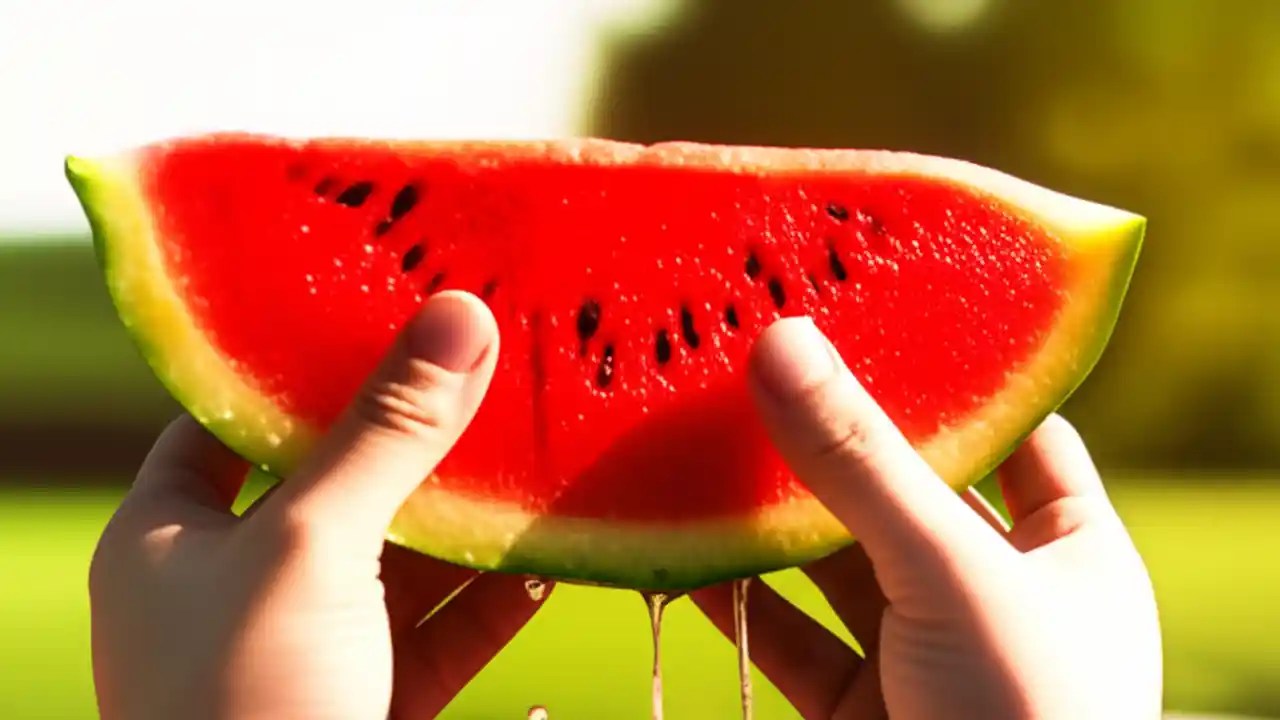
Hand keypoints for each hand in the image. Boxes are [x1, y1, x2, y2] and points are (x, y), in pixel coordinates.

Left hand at [89, 292, 551, 719]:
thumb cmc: (245, 699)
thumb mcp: (312, 543)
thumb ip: (386, 431)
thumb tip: (459, 313)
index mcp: (167, 538)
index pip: (224, 419)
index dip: (293, 365)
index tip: (376, 312)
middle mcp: (230, 588)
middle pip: (330, 485)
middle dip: (407, 437)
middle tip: (480, 369)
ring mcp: (303, 650)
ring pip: (394, 562)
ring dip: (464, 519)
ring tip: (530, 453)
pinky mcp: (365, 703)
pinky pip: (434, 634)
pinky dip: (488, 599)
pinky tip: (543, 560)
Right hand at [692, 318, 1162, 719]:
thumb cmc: (1026, 719)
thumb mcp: (952, 573)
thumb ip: (860, 464)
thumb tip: (781, 342)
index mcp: (1071, 553)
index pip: (1011, 427)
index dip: (945, 368)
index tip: (862, 309)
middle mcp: (1000, 597)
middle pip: (904, 491)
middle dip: (830, 438)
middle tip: (756, 364)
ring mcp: (927, 655)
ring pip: (836, 565)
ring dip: (771, 517)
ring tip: (702, 442)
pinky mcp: (864, 710)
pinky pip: (793, 638)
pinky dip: (741, 600)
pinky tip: (687, 549)